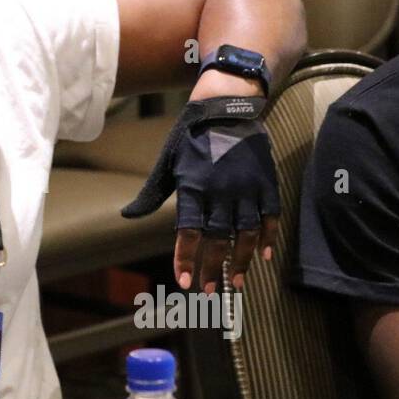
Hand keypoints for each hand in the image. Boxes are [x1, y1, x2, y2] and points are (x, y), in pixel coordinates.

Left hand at [122, 97, 279, 292]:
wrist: (225, 107)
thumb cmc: (190, 138)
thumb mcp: (166, 163)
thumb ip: (151, 194)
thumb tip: (128, 215)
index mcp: (192, 189)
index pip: (188, 233)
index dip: (186, 259)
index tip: (185, 282)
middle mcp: (220, 193)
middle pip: (217, 239)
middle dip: (211, 268)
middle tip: (208, 291)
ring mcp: (246, 189)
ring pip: (245, 234)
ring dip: (240, 261)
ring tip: (236, 283)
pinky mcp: (266, 183)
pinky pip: (270, 217)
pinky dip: (268, 238)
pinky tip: (263, 257)